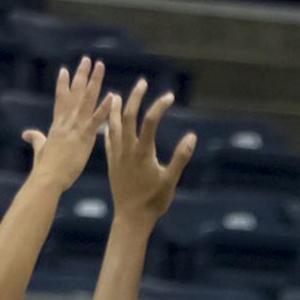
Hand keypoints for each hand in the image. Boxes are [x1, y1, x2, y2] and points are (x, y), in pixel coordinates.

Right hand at [23, 57, 111, 188]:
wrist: (47, 178)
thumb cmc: (45, 168)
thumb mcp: (40, 149)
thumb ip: (36, 139)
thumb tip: (28, 133)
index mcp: (57, 125)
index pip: (61, 99)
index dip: (64, 84)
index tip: (66, 70)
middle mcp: (65, 121)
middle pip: (74, 93)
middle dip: (81, 75)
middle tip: (88, 59)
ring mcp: (75, 127)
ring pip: (85, 99)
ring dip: (93, 81)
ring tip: (99, 65)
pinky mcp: (84, 137)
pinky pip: (96, 119)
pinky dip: (104, 107)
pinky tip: (112, 95)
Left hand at [103, 79, 195, 224]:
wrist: (131, 217)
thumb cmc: (154, 201)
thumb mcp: (171, 180)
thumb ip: (181, 157)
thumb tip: (192, 136)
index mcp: (143, 152)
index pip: (150, 121)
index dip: (159, 106)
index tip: (169, 96)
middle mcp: (127, 150)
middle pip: (127, 116)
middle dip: (134, 97)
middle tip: (141, 83)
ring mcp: (117, 155)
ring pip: (112, 125)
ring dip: (114, 108)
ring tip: (114, 94)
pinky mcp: (111, 162)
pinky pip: (107, 138)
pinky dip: (108, 125)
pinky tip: (108, 122)